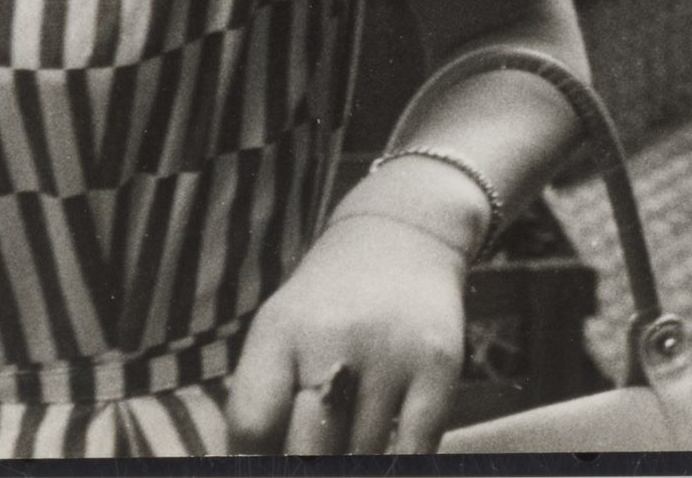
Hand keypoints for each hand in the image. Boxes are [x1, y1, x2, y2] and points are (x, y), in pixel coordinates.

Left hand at [225, 208, 471, 453]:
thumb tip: (261, 469)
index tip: (272, 465)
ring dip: (355, 463)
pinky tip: (390, 458)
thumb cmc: (330, 305)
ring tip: (350, 444)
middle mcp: (334, 337)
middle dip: (308, 463)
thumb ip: (261, 402)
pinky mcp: (439, 366)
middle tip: (316, 453)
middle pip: (307, 449)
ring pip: (363, 455)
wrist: (406, 237)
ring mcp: (391, 352)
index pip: (252, 424)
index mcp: (281, 331)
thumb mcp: (280, 332)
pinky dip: (400, 465)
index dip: (256, 462)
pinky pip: (416, 449)